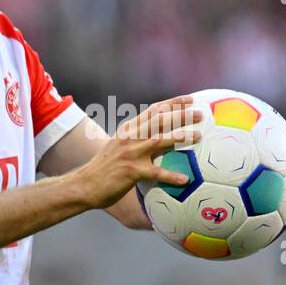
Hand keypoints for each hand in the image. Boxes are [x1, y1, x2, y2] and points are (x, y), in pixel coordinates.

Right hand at [73, 95, 202, 209]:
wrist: (85, 184)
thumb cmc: (104, 169)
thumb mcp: (118, 147)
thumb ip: (136, 140)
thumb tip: (159, 141)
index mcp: (129, 129)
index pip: (154, 110)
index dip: (173, 103)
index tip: (190, 100)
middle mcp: (130, 137)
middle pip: (160, 120)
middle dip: (181, 114)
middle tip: (201, 114)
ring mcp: (131, 153)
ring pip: (161, 139)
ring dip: (182, 136)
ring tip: (199, 136)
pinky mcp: (132, 170)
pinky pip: (156, 172)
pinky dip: (172, 175)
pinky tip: (185, 179)